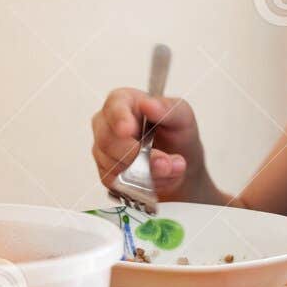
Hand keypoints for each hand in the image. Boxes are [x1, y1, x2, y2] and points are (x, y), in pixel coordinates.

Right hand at [90, 89, 212, 203]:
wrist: (180, 162)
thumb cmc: (176, 133)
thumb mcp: (182, 116)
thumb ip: (168, 109)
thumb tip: (149, 104)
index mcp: (122, 101)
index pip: (113, 107)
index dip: (119, 119)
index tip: (128, 130)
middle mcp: (106, 124)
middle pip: (108, 142)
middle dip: (139, 156)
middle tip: (166, 162)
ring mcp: (103, 151)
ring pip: (114, 166)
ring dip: (148, 173)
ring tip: (170, 168)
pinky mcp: (107, 174)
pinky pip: (120, 184)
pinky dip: (145, 185)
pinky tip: (159, 177)